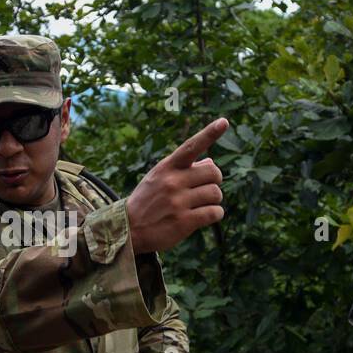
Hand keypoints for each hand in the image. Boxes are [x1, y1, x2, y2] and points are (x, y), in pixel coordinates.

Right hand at [126, 118, 227, 253]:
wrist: (127, 230)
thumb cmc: (147, 201)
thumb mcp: (158, 179)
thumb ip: (183, 169)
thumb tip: (211, 162)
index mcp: (167, 168)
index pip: (191, 147)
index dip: (209, 134)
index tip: (224, 122)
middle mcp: (173, 182)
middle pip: (214, 172)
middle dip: (215, 181)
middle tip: (205, 189)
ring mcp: (178, 202)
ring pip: (216, 193)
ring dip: (214, 200)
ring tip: (200, 205)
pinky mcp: (184, 222)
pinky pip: (214, 213)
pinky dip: (215, 214)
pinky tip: (205, 216)